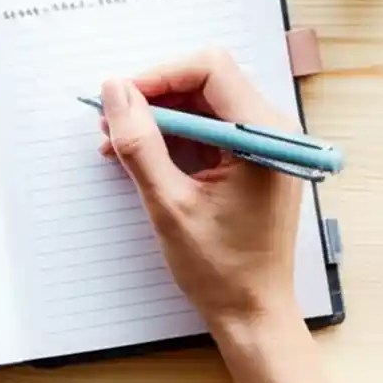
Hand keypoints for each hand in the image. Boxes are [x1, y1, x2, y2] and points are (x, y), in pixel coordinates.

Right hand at [97, 49, 302, 329]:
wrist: (252, 313)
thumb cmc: (220, 269)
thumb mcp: (168, 204)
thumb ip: (139, 143)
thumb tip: (115, 92)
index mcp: (263, 137)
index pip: (210, 70)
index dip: (159, 75)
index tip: (120, 98)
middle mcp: (271, 132)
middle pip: (206, 82)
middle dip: (154, 96)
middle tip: (112, 122)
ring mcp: (262, 146)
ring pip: (202, 104)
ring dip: (158, 117)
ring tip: (117, 142)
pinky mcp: (250, 160)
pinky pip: (207, 130)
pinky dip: (172, 136)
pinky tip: (140, 155)